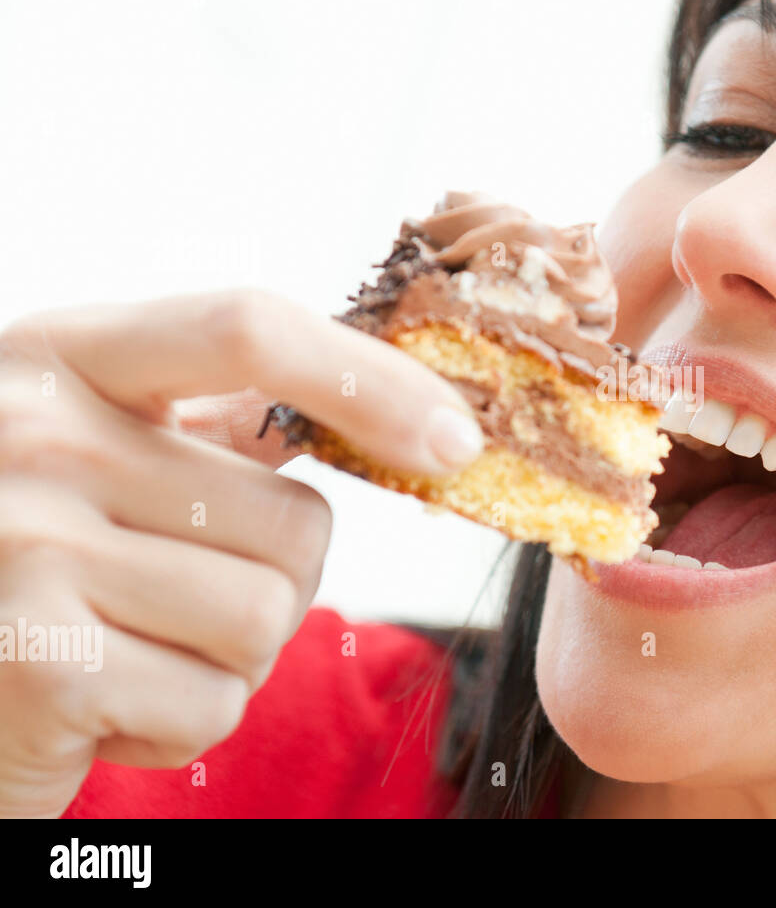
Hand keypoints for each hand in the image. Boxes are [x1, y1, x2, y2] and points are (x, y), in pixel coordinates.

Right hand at [0, 289, 481, 816]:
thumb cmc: (41, 564)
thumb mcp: (105, 452)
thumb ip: (219, 420)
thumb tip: (386, 401)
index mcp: (61, 358)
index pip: (248, 330)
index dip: (373, 379)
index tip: (456, 440)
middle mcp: (32, 435)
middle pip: (293, 517)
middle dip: (271, 581)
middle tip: (170, 596)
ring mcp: (27, 547)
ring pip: (269, 615)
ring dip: (230, 657)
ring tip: (133, 646)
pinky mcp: (39, 663)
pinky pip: (216, 703)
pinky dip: (182, 723)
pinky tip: (102, 704)